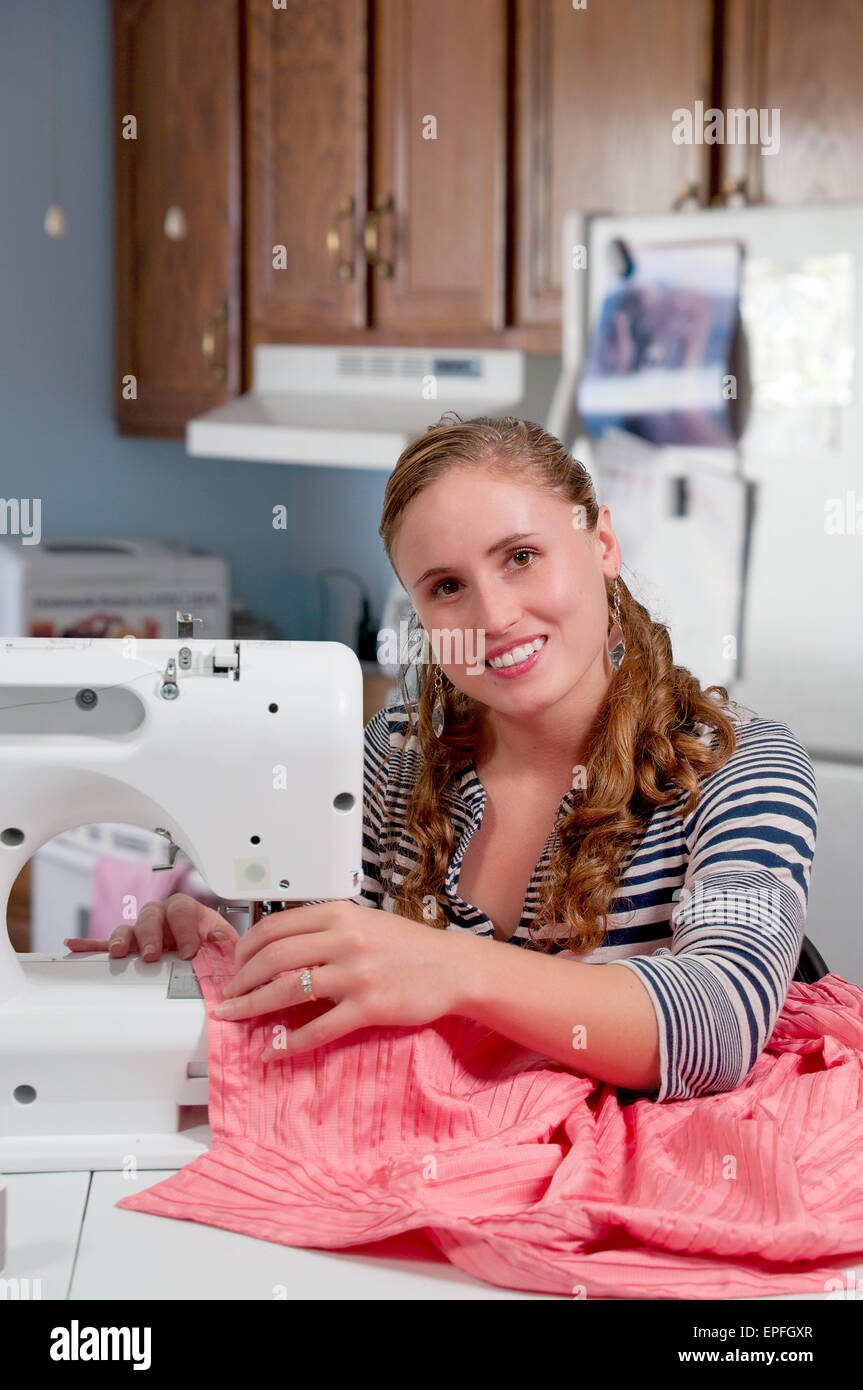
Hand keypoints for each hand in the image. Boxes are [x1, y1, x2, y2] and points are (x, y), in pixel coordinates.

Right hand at [64, 893, 239, 959]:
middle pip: (151, 916)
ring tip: (118, 953)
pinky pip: (105, 943)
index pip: (182, 910)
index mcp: (186, 911)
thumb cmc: (211, 946)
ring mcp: (142, 931)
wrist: (204, 956)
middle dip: (151, 935)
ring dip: (121, 940)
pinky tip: (74, 945)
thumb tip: (217, 936)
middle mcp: (161, 916)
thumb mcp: (224, 942)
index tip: (189, 950)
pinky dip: (90, 945)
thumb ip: (224, 940)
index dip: (185, 928)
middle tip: (153, 955)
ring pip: (128, 928)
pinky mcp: (128, 947)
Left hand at [214, 901, 463, 1059]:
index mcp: (340, 914)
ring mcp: (356, 974)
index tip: (234, 963)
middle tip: (229, 994)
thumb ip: (326, 928)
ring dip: (253, 1007)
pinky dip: (289, 1043)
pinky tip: (273, 1051)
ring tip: (236, 1017)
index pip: (274, 926)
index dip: (245, 947)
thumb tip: (281, 944)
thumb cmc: (410, 947)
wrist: (454, 967)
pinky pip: (319, 1028)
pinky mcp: (368, 1006)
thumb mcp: (365, 922)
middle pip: (272, 957)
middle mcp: (344, 940)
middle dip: (241, 979)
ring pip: (287, 991)